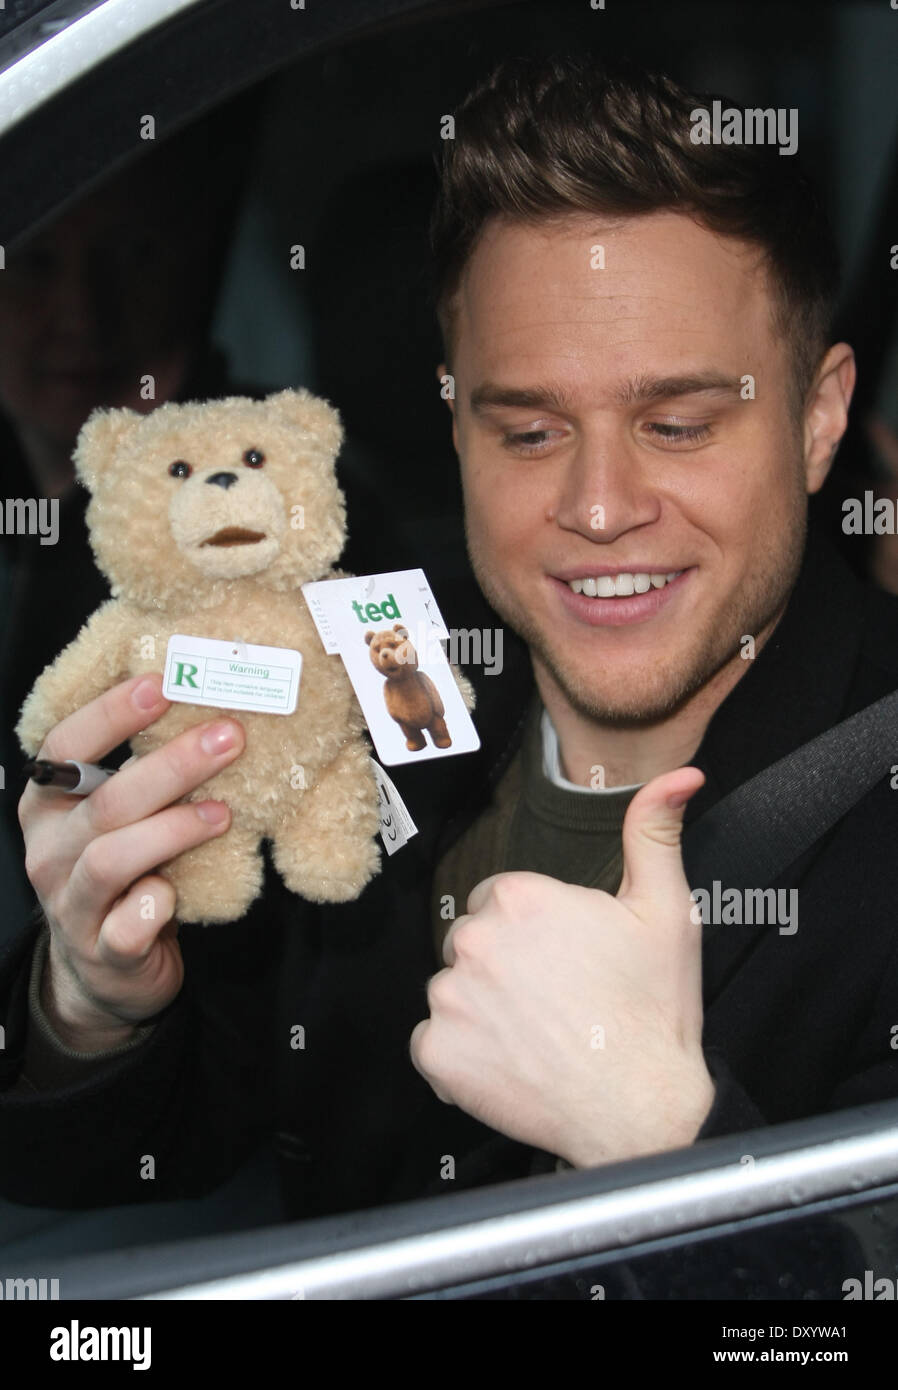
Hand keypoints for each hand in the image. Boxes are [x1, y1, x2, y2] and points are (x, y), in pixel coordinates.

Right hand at [18, 674, 244, 1046]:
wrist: (104, 967)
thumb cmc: (124, 873)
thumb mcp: (120, 819)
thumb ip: (145, 776)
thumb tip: (210, 712)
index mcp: (49, 804)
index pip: (66, 745)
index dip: (111, 713)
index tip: (162, 685)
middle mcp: (50, 850)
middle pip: (106, 800)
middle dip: (172, 765)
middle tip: (228, 737)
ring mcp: (72, 903)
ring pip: (112, 858)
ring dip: (172, 830)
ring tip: (223, 812)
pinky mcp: (104, 950)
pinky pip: (126, 926)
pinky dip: (155, 907)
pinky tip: (177, 891)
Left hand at [409, 766, 714, 1167]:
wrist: (642, 1109)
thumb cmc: (653, 1011)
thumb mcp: (666, 910)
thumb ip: (655, 833)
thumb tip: (679, 776)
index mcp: (520, 897)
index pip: (501, 899)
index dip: (535, 931)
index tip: (566, 961)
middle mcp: (473, 940)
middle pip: (473, 941)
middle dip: (505, 965)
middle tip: (556, 1001)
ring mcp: (449, 998)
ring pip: (453, 990)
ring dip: (482, 1009)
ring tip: (536, 1035)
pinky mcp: (436, 1053)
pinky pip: (434, 1043)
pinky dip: (463, 1056)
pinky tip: (509, 1065)